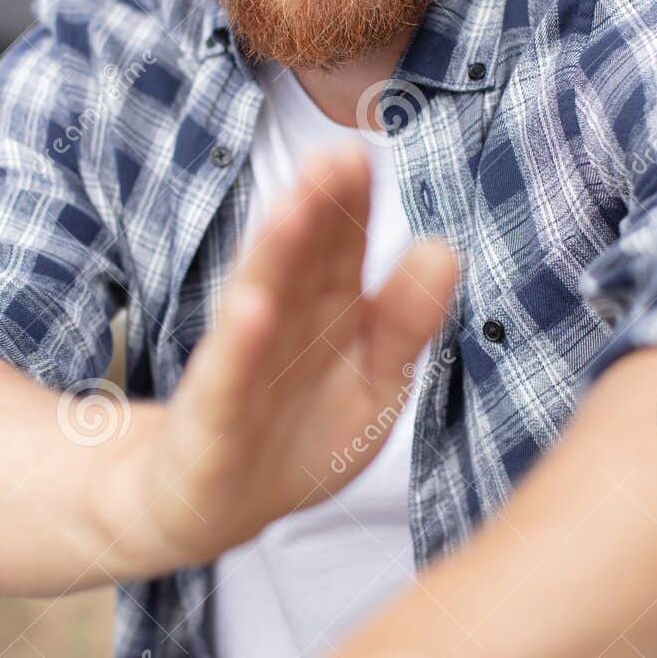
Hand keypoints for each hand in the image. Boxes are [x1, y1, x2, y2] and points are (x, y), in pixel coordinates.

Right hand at [134, 146, 456, 565]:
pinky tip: (250, 311)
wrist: (214, 503)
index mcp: (322, 309)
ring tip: (289, 210)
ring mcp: (241, 369)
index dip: (352, 204)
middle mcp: (278, 326)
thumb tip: (443, 250)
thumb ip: (405, 320)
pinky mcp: (213, 421)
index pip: (339, 245)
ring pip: (260, 303)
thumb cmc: (298, 431)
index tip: (362, 154)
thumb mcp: (371, 380)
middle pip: (299, 262)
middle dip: (316, 212)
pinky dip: (238, 348)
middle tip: (333, 157)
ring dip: (273, 257)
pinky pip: (228, 381)